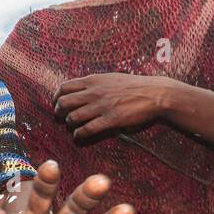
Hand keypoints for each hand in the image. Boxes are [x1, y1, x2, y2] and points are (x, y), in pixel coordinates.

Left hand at [54, 73, 170, 140]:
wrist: (156, 93)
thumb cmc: (134, 86)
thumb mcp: (110, 78)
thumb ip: (94, 84)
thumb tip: (79, 90)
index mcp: (93, 80)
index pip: (64, 87)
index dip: (56, 98)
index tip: (57, 105)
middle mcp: (94, 92)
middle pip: (63, 103)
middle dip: (59, 112)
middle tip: (62, 118)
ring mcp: (102, 106)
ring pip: (72, 117)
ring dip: (69, 125)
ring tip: (73, 127)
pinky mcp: (111, 120)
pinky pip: (87, 129)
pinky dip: (79, 134)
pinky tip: (79, 136)